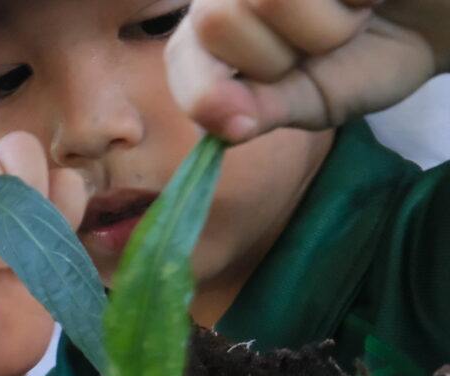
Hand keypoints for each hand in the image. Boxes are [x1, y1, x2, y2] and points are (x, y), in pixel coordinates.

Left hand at [167, 0, 449, 140]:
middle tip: (327, 42)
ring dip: (328, 25)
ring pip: (268, 0)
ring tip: (354, 13)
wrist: (435, 19)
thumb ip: (261, 110)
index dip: (203, 93)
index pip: (185, 53)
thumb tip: (223, 129)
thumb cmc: (371, 53)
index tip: (243, 124)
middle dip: (278, 55)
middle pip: (214, 21)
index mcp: (223, 23)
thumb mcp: (313, 98)